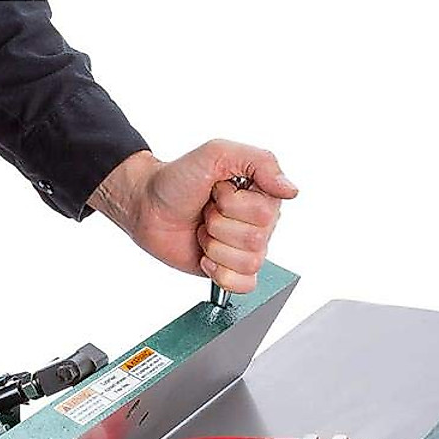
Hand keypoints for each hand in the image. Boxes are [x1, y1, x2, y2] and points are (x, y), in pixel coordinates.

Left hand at [88, 140, 298, 293]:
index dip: (233, 205)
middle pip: (256, 240)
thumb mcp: (219, 153)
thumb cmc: (179, 178)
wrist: (147, 207)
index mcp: (262, 195)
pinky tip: (206, 259)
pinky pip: (243, 285)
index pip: (266, 213)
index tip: (217, 191)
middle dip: (219, 226)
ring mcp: (243, 248)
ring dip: (215, 247)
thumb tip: (291, 191)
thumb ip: (262, 162)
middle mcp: (259, 223)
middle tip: (205, 212)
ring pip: (248, 262)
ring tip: (203, 231)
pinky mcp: (228, 270)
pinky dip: (221, 274)